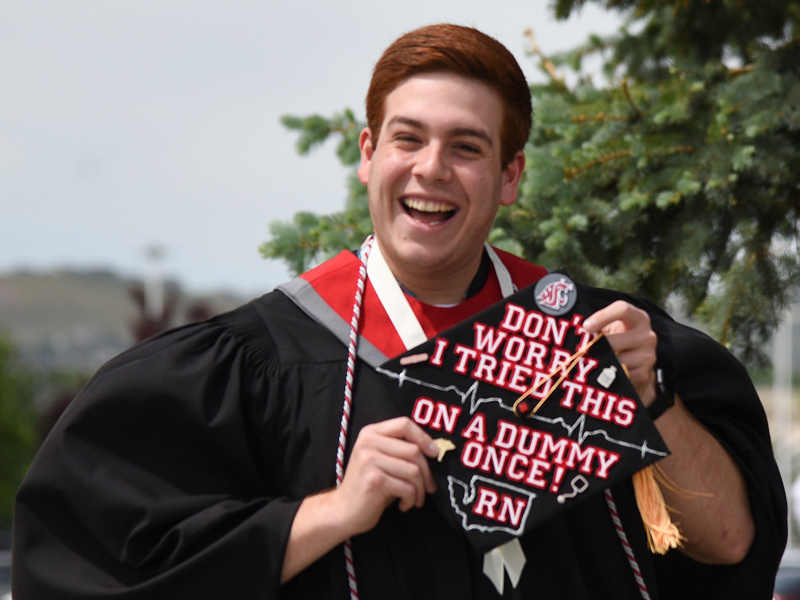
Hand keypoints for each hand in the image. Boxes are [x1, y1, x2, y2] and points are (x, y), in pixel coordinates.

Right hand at [333, 417, 438, 534]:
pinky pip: (407, 488)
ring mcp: (370, 460)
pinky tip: (404, 505)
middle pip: (414, 450)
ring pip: (414, 471)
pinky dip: (411, 499)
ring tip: (416, 498)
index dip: (423, 437)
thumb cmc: (368, 485)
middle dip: (427, 473)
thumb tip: (434, 449)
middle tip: (429, 487)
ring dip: (420, 489)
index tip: (434, 453)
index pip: (404, 424)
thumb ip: (399, 449)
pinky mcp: (374, 480)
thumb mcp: (380, 459)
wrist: (343, 510)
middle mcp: (368, 442)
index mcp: (370, 433)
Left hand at [582, 300, 657, 404]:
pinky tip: (604, 373)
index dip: (602, 316)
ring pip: (616, 361)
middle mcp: (647, 335)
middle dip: (594, 347)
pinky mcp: (644, 373)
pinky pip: (621, 375)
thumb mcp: (611, 328)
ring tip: (591, 362)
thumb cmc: (618, 338)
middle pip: (613, 341)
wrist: (638, 362)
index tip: (585, 326)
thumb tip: (572, 326)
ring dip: (601, 363)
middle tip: (579, 351)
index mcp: (638, 317)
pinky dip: (609, 376)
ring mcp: (648, 355)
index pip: (622, 309)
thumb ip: (596, 325)